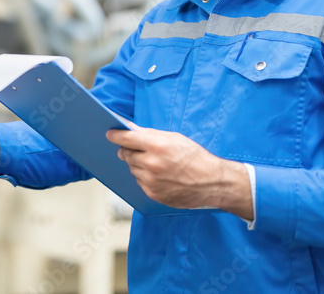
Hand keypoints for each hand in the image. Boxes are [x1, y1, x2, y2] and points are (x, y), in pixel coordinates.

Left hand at [106, 128, 252, 219]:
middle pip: (126, 154)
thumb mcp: (175, 138)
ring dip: (139, 165)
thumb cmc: (196, 157)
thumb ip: (150, 134)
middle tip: (139, 149)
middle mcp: (150, 164)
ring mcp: (150, 181)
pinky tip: (160, 176)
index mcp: (156, 146)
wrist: (212, 183)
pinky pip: (140, 182)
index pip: (126, 138)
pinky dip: (145, 178)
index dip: (115, 135)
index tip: (110, 134)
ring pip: (132, 169)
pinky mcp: (153, 194)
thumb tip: (131, 129)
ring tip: (157, 164)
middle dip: (129, 150)